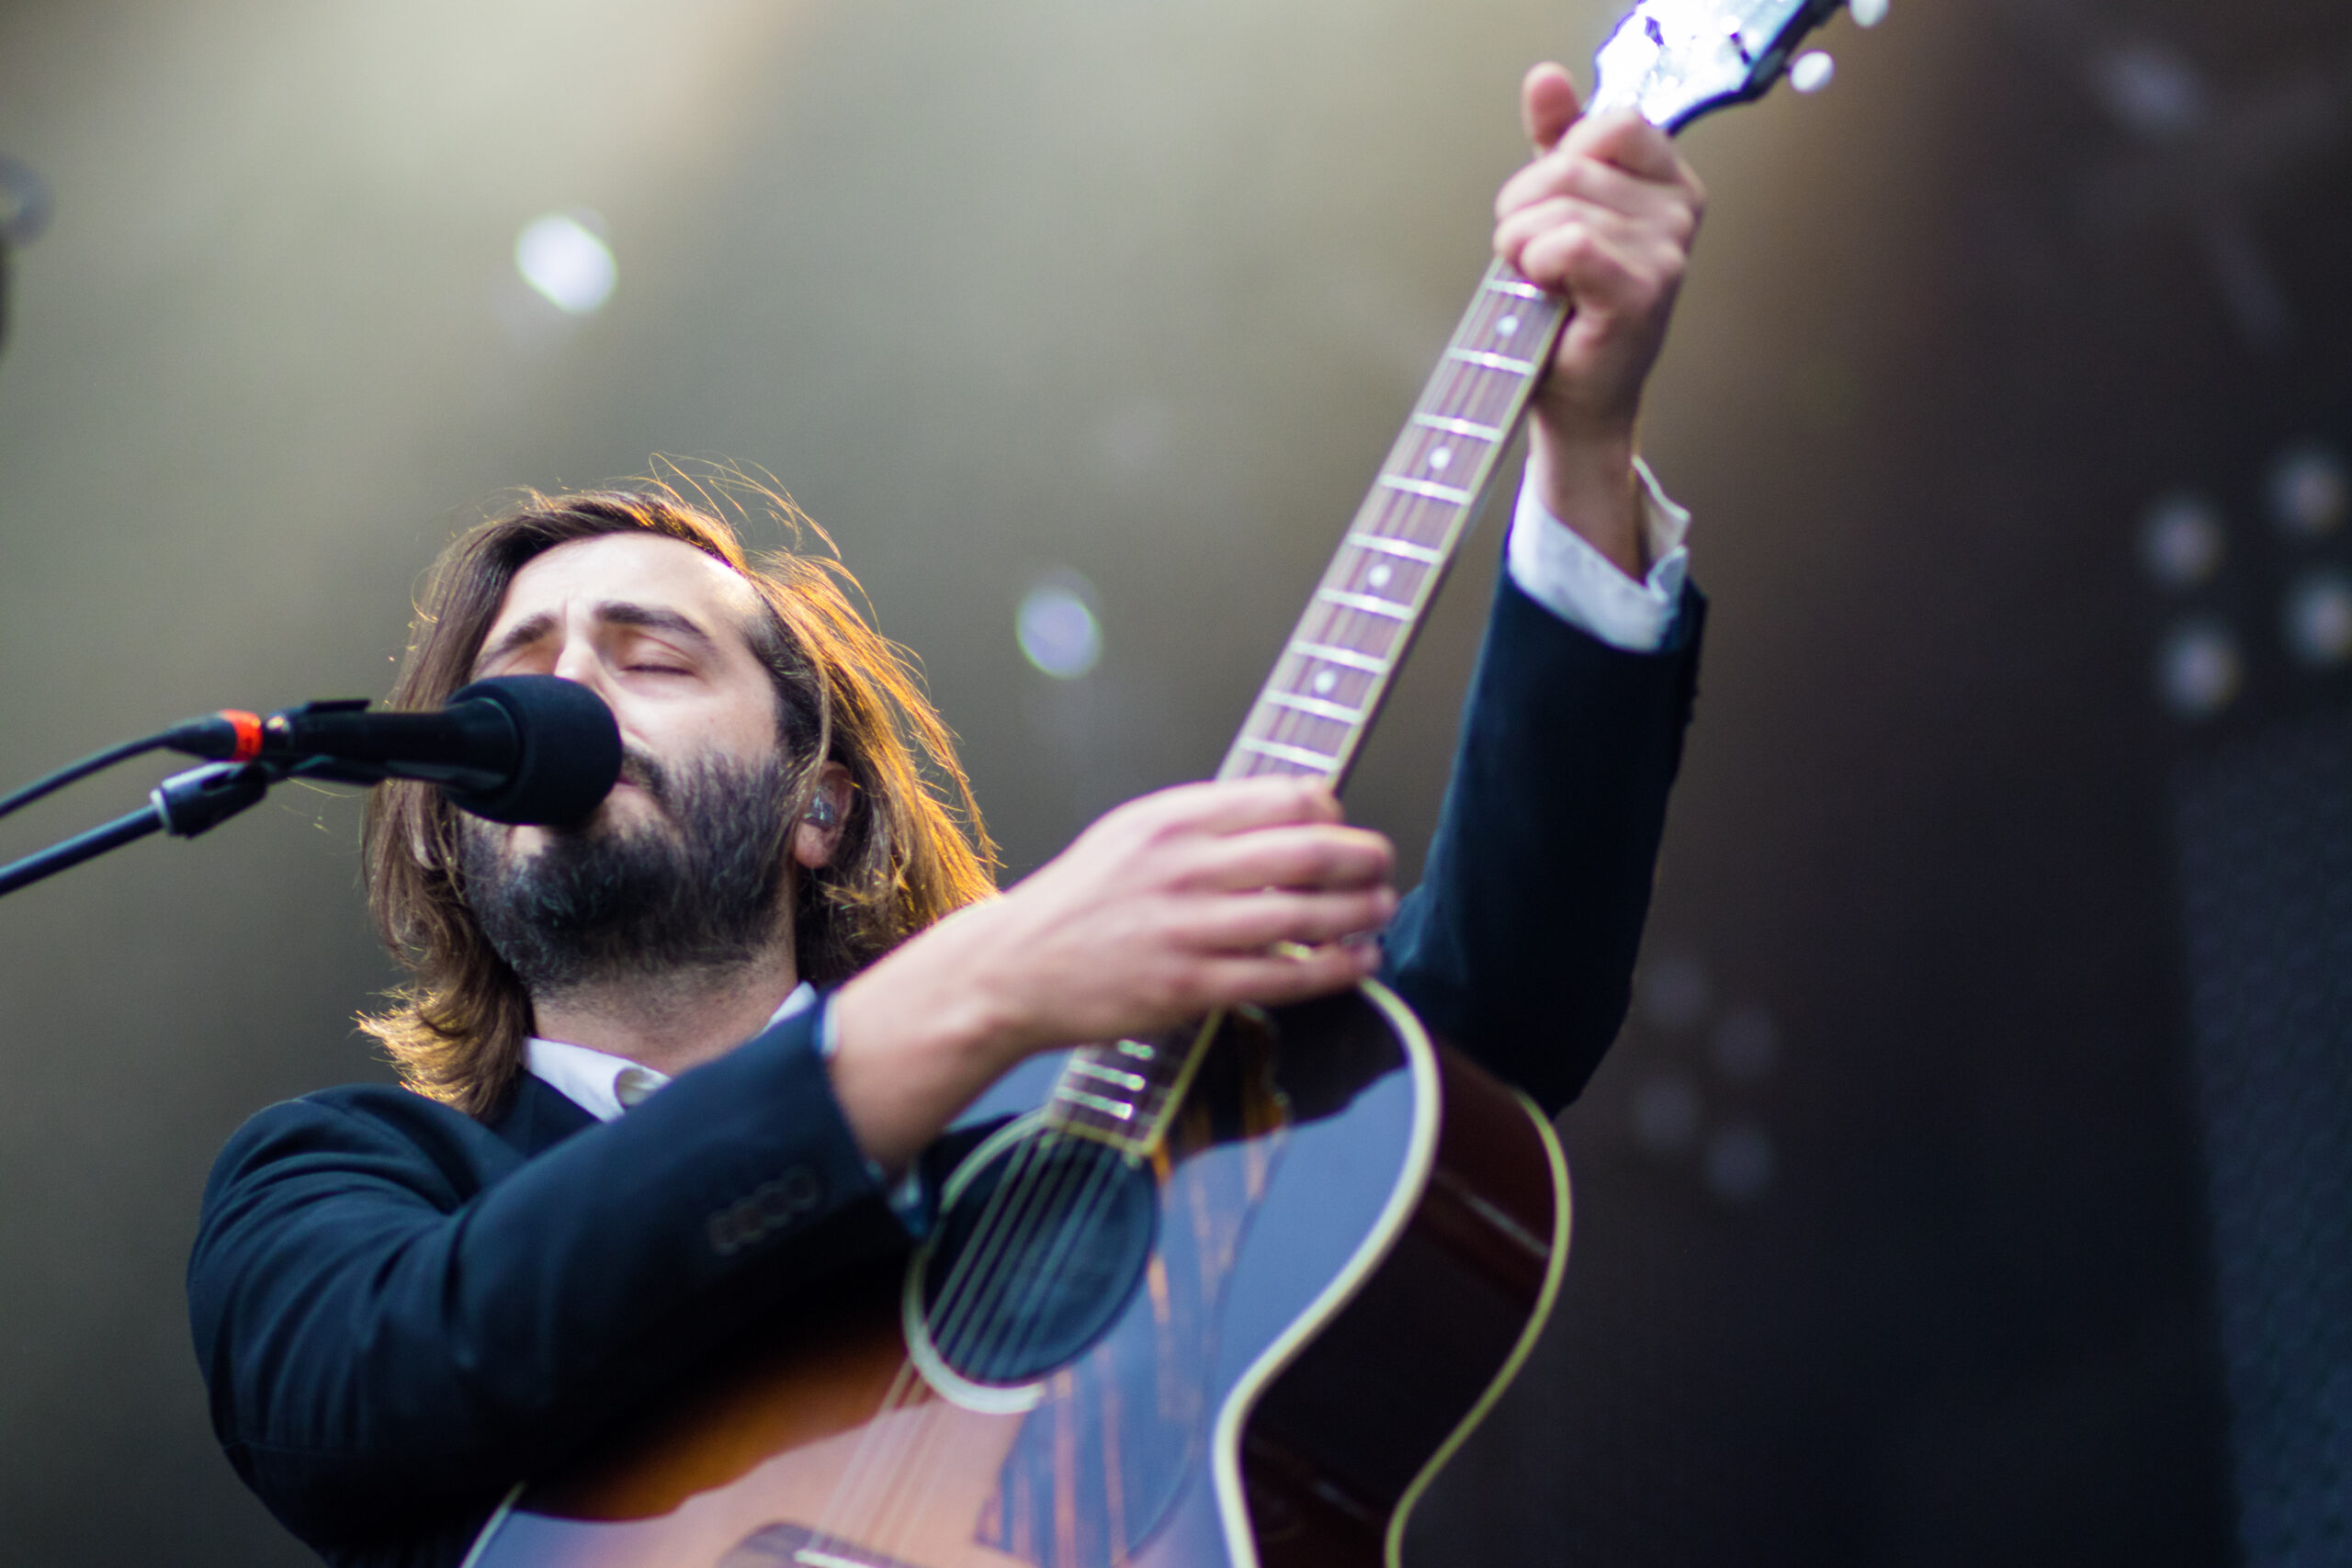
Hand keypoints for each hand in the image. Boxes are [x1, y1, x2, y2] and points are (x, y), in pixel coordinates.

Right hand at [827, 779, 1394, 1168]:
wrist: (1013, 969)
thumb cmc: (1078, 903)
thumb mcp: (1130, 833)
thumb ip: (1201, 820)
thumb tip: (1283, 811)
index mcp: (1173, 819)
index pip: (1282, 797)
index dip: (1329, 808)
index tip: (1340, 822)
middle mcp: (1185, 867)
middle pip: (1308, 851)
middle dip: (1364, 856)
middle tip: (1384, 863)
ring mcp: (1189, 929)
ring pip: (1304, 915)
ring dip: (1359, 912)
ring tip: (1381, 909)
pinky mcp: (1191, 987)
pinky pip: (1284, 976)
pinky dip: (1334, 969)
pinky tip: (1360, 962)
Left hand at [1493, 63, 1704, 575]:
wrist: (1571, 395)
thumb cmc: (1565, 309)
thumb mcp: (1557, 208)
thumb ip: (1556, 138)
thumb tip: (1546, 79)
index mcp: (1668, 182)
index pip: (1612, 123)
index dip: (1558, 157)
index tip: (1545, 204)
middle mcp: (1679, 214)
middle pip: (1573, 164)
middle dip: (1522, 208)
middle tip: (1527, 254)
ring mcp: (1667, 255)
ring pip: (1561, 209)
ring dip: (1521, 247)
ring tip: (1536, 280)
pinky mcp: (1641, 293)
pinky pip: (1569, 245)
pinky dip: (1537, 266)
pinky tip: (1546, 291)